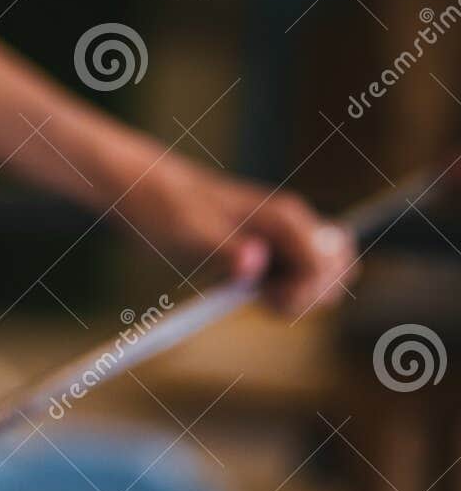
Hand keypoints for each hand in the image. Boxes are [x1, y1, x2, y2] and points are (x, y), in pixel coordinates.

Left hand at [111, 155, 358, 315]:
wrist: (150, 191)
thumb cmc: (167, 210)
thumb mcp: (189, 234)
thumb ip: (224, 250)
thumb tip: (253, 266)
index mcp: (283, 218)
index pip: (326, 265)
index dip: (302, 292)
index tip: (264, 299)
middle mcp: (294, 224)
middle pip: (340, 269)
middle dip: (309, 295)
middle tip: (264, 298)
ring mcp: (285, 236)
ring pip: (325, 274)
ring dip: (300, 296)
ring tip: (257, 294)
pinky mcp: (271, 248)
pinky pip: (302, 275)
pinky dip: (287, 292)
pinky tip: (253, 290)